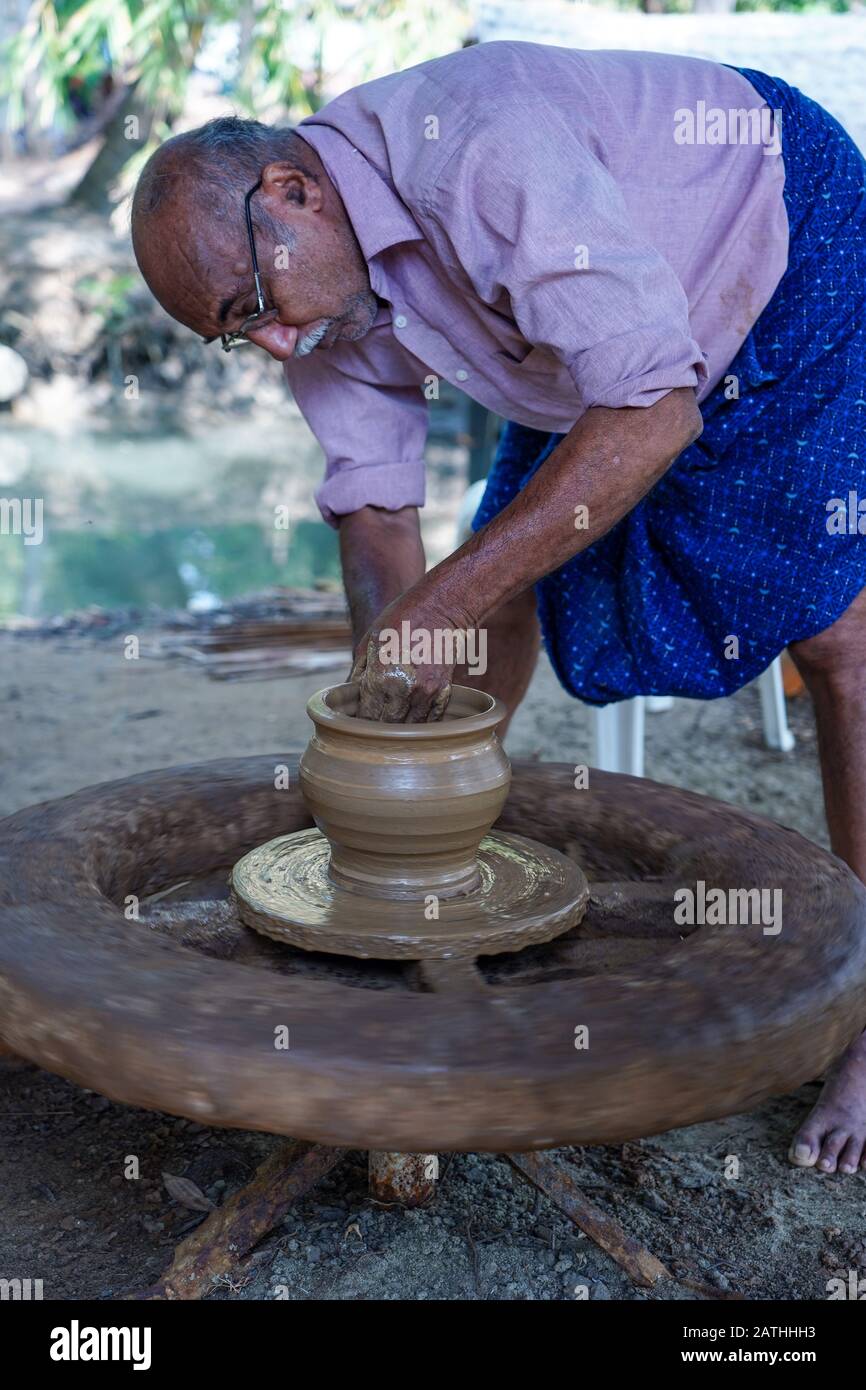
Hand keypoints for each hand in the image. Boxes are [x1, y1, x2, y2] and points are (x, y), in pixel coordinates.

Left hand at [350, 588, 469, 721]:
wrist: (442, 607)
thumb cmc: (401, 618)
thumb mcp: (370, 640)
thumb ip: (358, 672)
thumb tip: (349, 695)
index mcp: (381, 677)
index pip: (368, 715)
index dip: (362, 719)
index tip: (361, 718)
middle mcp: (404, 690)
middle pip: (388, 725)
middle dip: (380, 725)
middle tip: (376, 722)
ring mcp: (427, 693)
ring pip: (410, 726)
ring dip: (402, 726)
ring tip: (394, 720)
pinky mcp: (445, 691)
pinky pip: (432, 719)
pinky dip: (422, 721)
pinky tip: (415, 716)